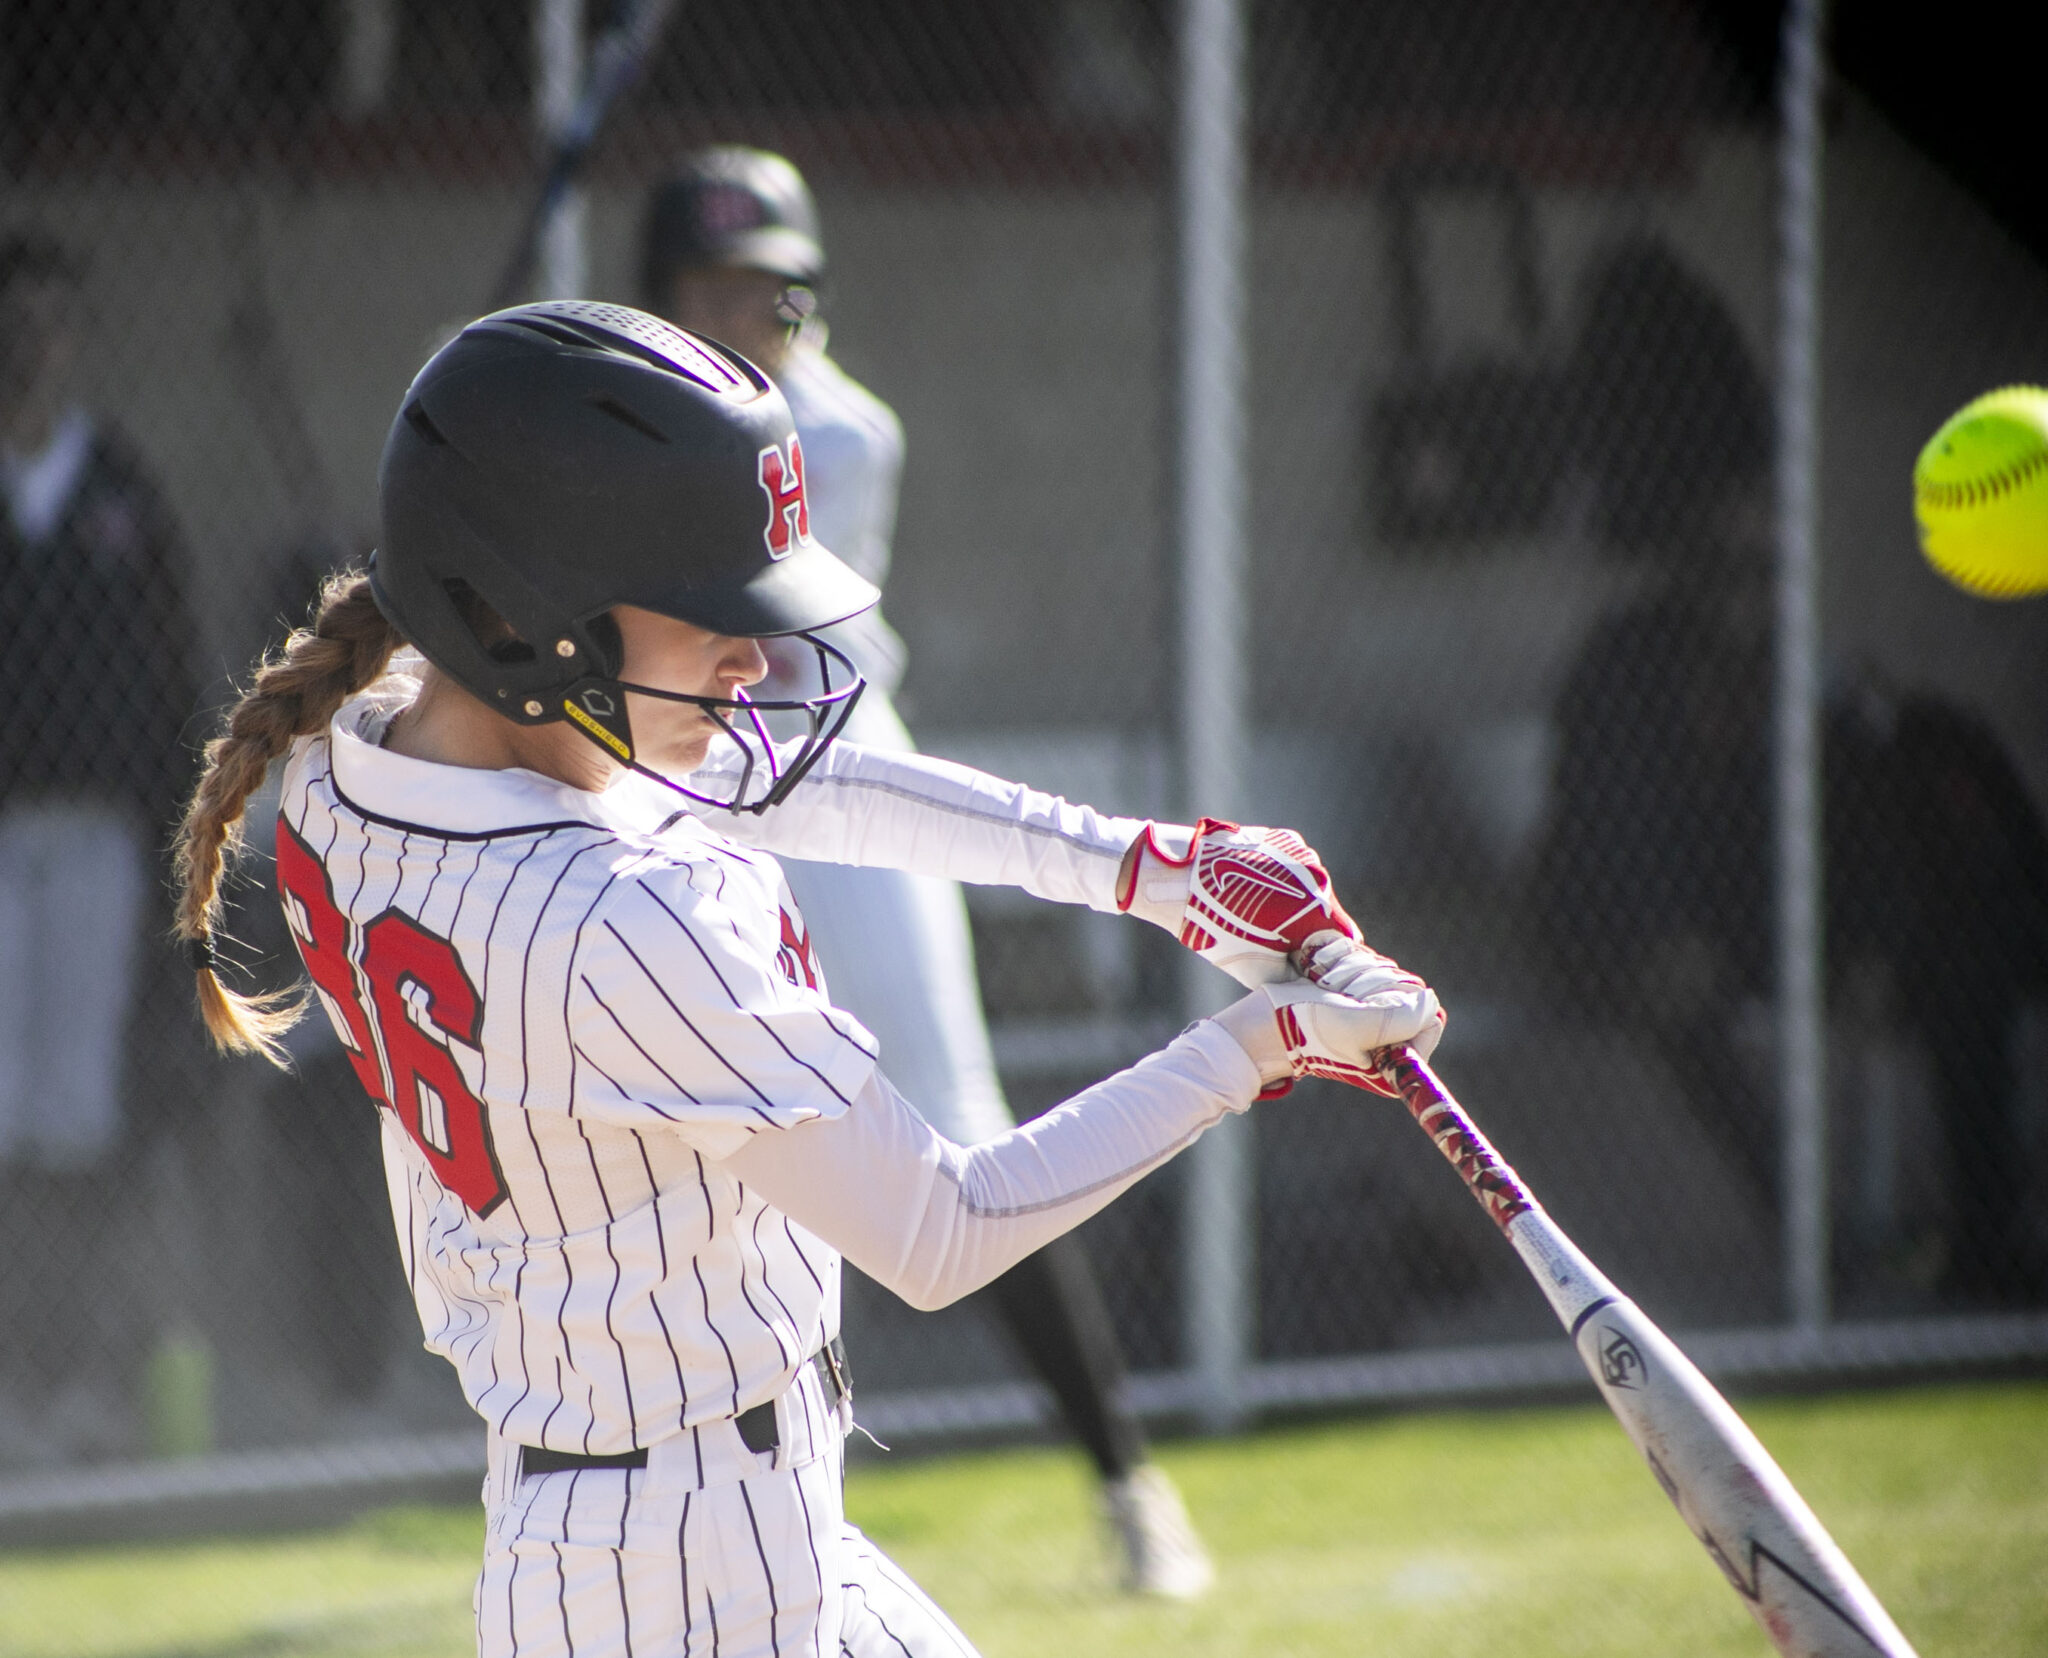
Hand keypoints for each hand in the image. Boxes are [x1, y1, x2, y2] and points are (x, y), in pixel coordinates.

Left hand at [1118, 818, 1358, 986]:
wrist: (1176, 876)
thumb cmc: (1213, 926)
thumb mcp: (1254, 969)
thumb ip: (1290, 981)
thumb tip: (1309, 989)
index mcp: (1318, 911)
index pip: (1344, 941)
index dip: (1329, 959)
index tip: (1311, 968)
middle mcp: (1319, 877)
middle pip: (1327, 914)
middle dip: (1309, 932)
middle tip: (1278, 945)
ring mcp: (1301, 853)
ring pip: (1310, 889)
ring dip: (1295, 905)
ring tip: (1257, 916)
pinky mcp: (1283, 838)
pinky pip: (1294, 868)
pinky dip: (1281, 882)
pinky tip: (1252, 891)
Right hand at [1213, 933, 1442, 1097]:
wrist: (1258, 1024)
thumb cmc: (1304, 1028)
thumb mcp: (1355, 1026)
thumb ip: (1400, 1018)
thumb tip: (1429, 1002)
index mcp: (1395, 1062)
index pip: (1429, 1019)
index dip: (1402, 1000)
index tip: (1364, 1003)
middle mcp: (1387, 1045)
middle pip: (1407, 994)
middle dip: (1373, 985)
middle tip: (1339, 996)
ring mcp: (1369, 1023)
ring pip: (1386, 978)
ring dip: (1356, 973)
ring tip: (1326, 989)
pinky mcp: (1351, 1004)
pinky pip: (1367, 972)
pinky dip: (1347, 967)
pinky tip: (1322, 977)